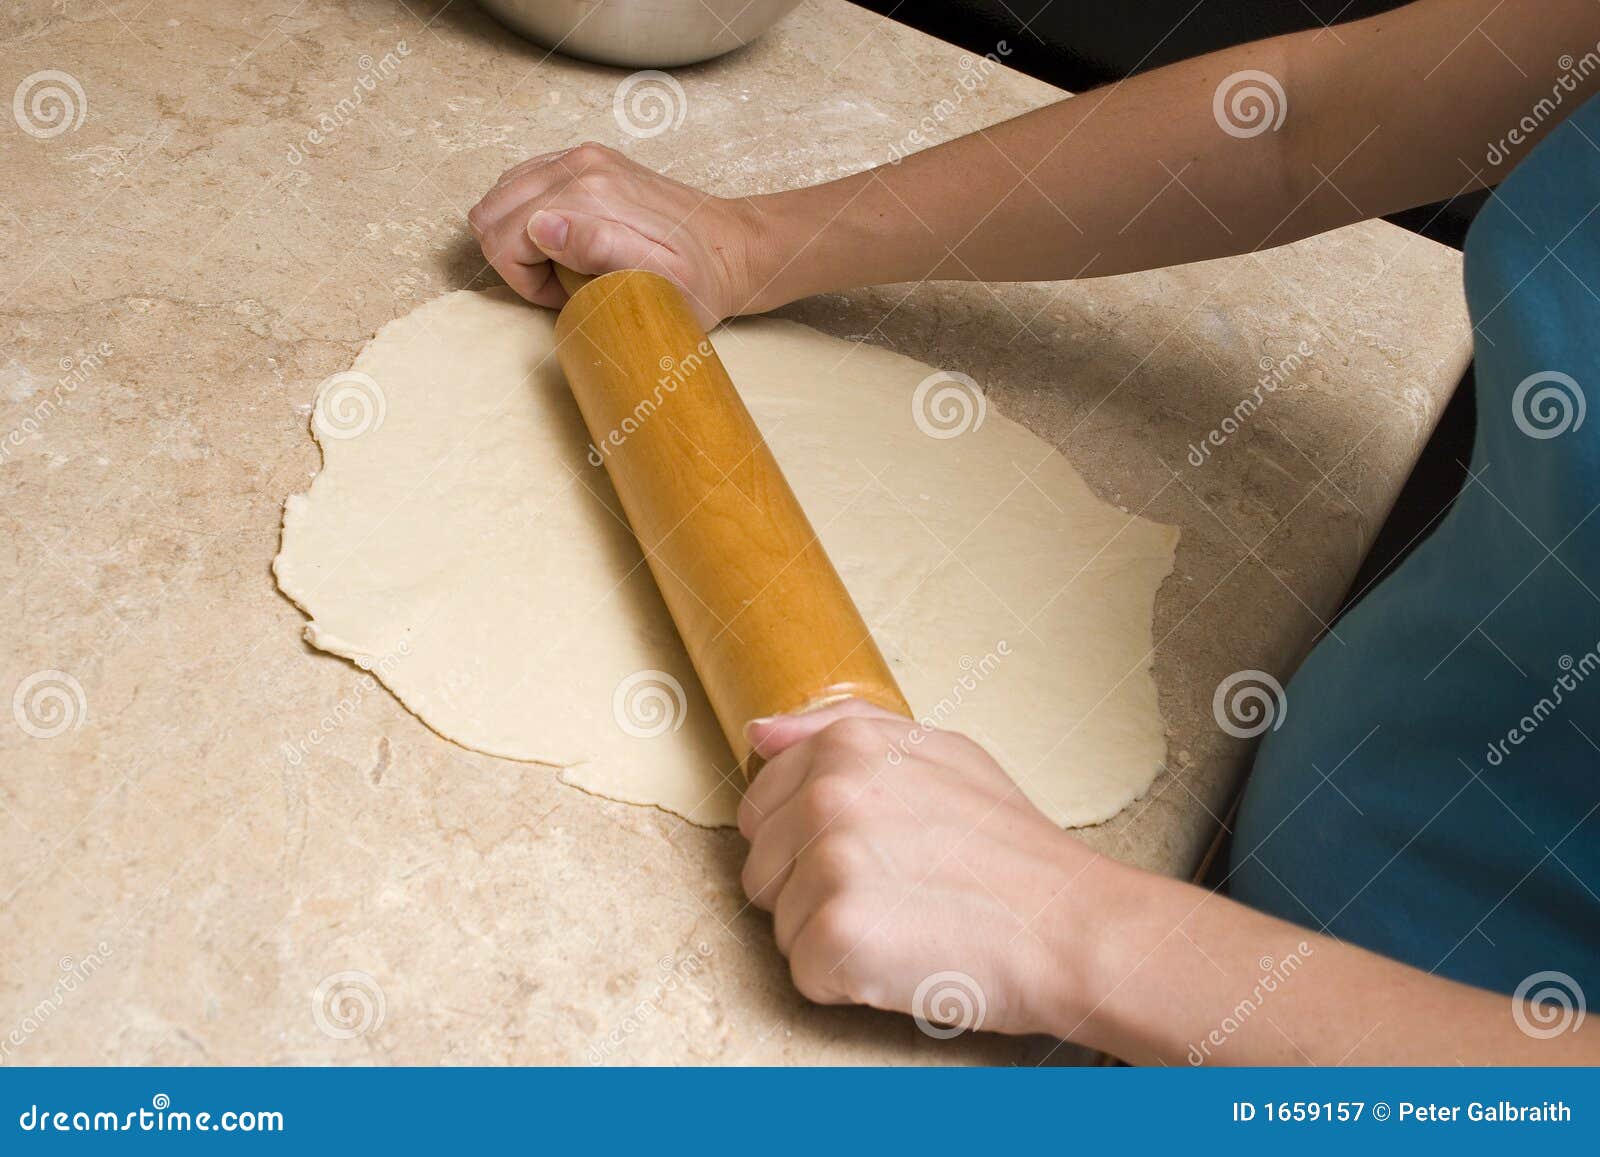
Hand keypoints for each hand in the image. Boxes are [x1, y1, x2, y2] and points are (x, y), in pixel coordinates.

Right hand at [466, 142, 765, 328]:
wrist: (736, 247)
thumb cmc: (700, 280)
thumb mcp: (657, 281)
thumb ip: (599, 251)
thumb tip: (542, 227)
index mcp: (591, 195)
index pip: (504, 237)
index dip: (525, 281)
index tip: (562, 295)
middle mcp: (581, 165)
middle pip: (493, 210)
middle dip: (512, 257)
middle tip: (558, 282)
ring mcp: (583, 156)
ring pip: (502, 194)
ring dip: (517, 236)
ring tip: (562, 264)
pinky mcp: (589, 159)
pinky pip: (526, 181)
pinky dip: (528, 215)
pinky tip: (564, 241)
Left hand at [738, 699, 1114, 1038]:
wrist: (1070, 926)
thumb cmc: (1010, 848)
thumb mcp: (938, 753)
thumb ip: (841, 730)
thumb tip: (758, 733)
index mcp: (845, 746)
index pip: (761, 806)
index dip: (808, 843)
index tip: (873, 855)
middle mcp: (827, 794)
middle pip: (762, 867)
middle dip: (810, 891)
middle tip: (893, 892)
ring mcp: (827, 863)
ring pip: (780, 923)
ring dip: (830, 937)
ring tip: (904, 922)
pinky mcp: (834, 933)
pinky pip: (804, 972)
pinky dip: (845, 982)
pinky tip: (901, 958)